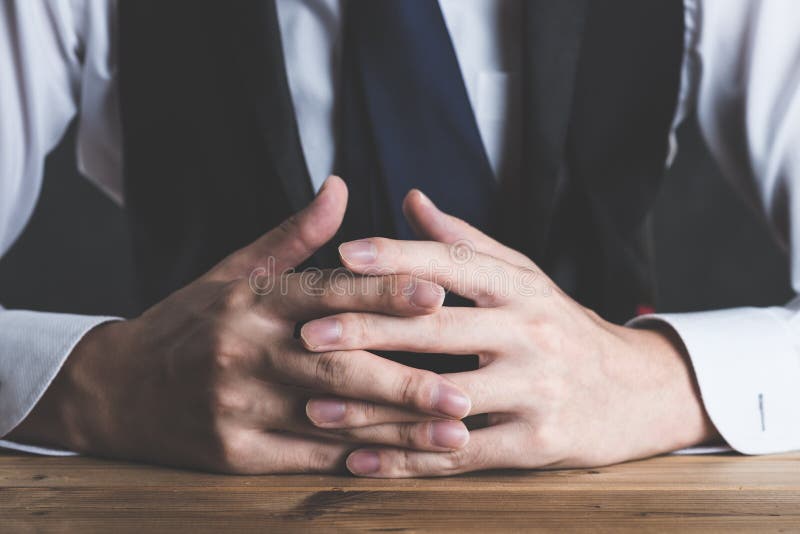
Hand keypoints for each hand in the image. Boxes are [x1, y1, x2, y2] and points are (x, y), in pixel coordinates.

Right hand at [8, 178, 471, 473]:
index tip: (438, 294)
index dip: (384, 290)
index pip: (326, 291)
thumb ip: (294, 236)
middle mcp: (244, 351)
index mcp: (250, 300)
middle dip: (405, 381)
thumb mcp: (232, 272)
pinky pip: (306, 457)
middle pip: (337, 365)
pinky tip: (402, 460)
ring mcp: (237, 406)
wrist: (114, 390)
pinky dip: (357, 458)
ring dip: (396, 429)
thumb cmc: (188, 324)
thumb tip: (340, 187)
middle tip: (464, 391)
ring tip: (452, 434)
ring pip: (331, 418)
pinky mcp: (234, 452)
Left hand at [299, 190, 719, 476]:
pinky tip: (362, 460)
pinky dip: (409, 459)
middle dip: (367, 331)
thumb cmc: (562, 326)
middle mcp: (530, 332)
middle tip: (307, 335)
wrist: (635, 391)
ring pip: (442, 398)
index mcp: (521, 287)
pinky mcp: (537, 441)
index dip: (398, 257)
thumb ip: (465, 243)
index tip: (344, 255)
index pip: (453, 265)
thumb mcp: (524, 277)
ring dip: (375, 406)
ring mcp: (536, 389)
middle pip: (437, 329)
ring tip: (316, 407)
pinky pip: (462, 453)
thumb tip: (412, 200)